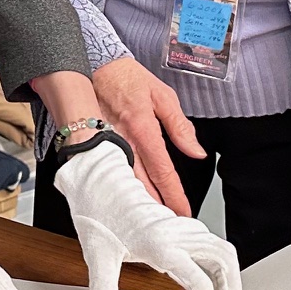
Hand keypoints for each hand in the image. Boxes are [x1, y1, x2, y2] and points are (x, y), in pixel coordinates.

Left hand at [54, 141, 240, 289]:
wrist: (99, 181)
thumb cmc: (98, 211)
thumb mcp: (96, 253)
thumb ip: (102, 289)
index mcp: (162, 244)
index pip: (200, 286)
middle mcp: (180, 235)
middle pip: (226, 267)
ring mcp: (186, 229)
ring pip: (225, 256)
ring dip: (231, 285)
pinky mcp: (185, 228)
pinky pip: (215, 249)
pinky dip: (223, 271)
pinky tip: (212, 289)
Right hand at [88, 57, 203, 215]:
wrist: (93, 64)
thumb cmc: (128, 78)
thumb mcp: (162, 95)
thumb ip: (180, 126)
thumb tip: (196, 151)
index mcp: (143, 129)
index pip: (163, 170)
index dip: (174, 194)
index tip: (183, 212)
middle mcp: (123, 141)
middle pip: (141, 183)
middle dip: (156, 207)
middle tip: (168, 226)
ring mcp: (107, 145)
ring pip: (124, 182)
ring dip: (137, 203)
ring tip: (150, 221)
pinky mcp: (96, 145)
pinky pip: (109, 172)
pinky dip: (119, 189)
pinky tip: (126, 201)